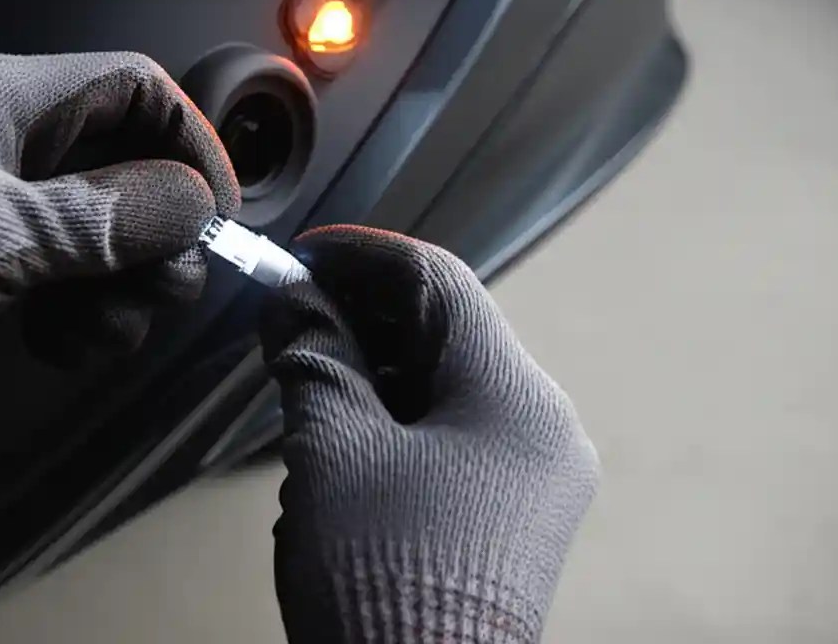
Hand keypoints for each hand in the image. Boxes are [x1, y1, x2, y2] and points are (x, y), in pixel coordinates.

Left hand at [0, 52, 238, 394]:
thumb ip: (104, 219)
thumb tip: (193, 207)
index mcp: (13, 99)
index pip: (138, 89)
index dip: (192, 146)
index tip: (215, 219)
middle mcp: (10, 135)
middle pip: (128, 165)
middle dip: (155, 238)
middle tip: (151, 295)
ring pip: (98, 226)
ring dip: (116, 286)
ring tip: (91, 334)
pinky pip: (57, 263)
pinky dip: (74, 305)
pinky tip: (57, 342)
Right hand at [261, 226, 597, 643]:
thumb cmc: (384, 584)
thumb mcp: (333, 451)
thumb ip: (315, 357)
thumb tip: (295, 301)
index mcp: (518, 401)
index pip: (442, 284)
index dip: (365, 256)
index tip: (306, 254)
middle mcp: (544, 431)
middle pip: (449, 332)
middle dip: (365, 315)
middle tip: (293, 312)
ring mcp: (534, 477)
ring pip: (448, 383)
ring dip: (375, 365)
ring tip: (307, 371)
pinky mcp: (511, 515)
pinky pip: (453, 434)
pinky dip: (395, 415)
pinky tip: (340, 428)